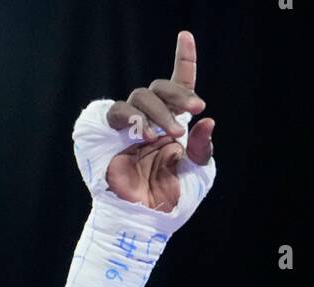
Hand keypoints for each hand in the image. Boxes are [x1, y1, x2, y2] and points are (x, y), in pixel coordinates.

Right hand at [105, 31, 214, 212]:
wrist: (144, 224)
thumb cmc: (170, 203)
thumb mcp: (198, 175)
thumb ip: (203, 148)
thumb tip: (207, 121)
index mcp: (173, 126)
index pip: (179, 87)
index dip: (183, 61)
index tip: (186, 36)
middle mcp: (151, 122)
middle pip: (159, 87)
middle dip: (179, 94)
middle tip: (195, 109)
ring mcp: (128, 128)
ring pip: (139, 97)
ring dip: (158, 113)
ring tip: (169, 136)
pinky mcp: (106, 135)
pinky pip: (116, 112)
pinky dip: (130, 118)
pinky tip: (142, 135)